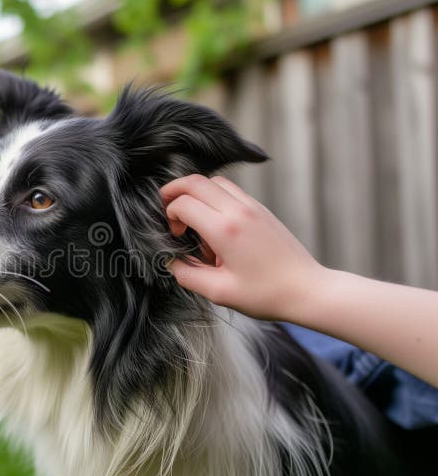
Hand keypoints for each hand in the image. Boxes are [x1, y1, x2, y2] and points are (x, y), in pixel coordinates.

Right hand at [160, 175, 324, 320]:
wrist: (308, 290)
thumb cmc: (266, 294)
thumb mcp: (219, 292)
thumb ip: (187, 275)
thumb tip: (171, 262)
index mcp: (225, 230)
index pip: (184, 204)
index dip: (170, 215)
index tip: (175, 235)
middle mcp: (239, 211)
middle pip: (196, 181)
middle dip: (174, 191)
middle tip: (166, 209)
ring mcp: (253, 207)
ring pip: (214, 181)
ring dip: (196, 193)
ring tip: (193, 219)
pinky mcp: (261, 210)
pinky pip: (231, 191)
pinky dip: (214, 198)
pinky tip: (215, 224)